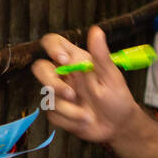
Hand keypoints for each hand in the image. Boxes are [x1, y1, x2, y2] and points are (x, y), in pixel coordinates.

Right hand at [31, 26, 140, 145]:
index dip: (52, 48)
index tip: (64, 60)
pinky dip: (70, 120)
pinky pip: (53, 115)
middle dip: (52, 83)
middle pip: (40, 68)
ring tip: (89, 116)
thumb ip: (101, 55)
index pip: (53, 43)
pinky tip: (84, 121)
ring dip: (70, 109)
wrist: (117, 127)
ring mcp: (58, 93)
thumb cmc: (117, 97)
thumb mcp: (111, 76)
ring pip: (48, 97)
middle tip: (71, 95)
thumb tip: (96, 30)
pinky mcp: (56, 111)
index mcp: (75, 60)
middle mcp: (63, 75)